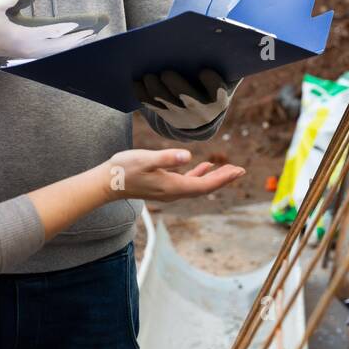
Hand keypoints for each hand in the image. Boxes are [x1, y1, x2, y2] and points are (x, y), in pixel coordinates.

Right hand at [0, 0, 108, 60]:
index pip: (53, 31)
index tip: (87, 24)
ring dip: (78, 43)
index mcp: (23, 37)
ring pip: (61, 51)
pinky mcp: (32, 54)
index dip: (71, 27)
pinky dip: (68, 48)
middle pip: (62, 44)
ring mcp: (32, 54)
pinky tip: (79, 42)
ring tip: (96, 34)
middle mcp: (31, 49)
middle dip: (82, 35)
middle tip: (102, 25)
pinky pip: (55, 53)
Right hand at [105, 148, 244, 202]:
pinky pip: (187, 183)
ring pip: (197, 186)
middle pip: (205, 188)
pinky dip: (198, 175)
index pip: (204, 185)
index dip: (223, 178)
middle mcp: (173, 193)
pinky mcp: (163, 186)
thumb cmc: (124, 169)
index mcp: (173, 187)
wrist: (107, 183)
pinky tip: (203, 166)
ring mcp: (168, 191)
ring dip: (213, 178)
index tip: (239, 171)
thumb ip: (167, 158)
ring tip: (228, 169)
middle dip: (223, 179)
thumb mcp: (145, 159)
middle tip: (240, 170)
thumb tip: (188, 156)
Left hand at [133, 68, 238, 129]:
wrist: (202, 116)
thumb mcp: (222, 75)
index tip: (203, 70)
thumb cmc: (211, 83)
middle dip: (176, 86)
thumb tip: (218, 25)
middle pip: (189, 100)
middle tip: (166, 72)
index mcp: (219, 98)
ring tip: (148, 75)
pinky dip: (141, 93)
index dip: (211, 80)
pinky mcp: (165, 115)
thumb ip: (223, 58)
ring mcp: (182, 115)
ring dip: (155, 88)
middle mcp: (201, 111)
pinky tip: (136, 81)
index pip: (217, 89)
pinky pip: (150, 105)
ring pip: (166, 102)